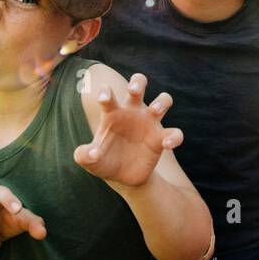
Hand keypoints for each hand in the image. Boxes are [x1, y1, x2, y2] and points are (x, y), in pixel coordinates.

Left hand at [74, 73, 182, 187]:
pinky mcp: (161, 138)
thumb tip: (93, 153)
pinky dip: (174, 137)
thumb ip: (84, 156)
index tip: (104, 98)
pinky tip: (166, 144)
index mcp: (112, 113)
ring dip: (161, 102)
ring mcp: (149, 123)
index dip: (105, 92)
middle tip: (134, 89)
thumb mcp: (89, 161)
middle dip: (137, 82)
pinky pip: (174, 133)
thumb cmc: (103, 161)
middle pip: (138, 85)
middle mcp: (132, 112)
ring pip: (163, 100)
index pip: (108, 95)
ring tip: (155, 110)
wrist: (122, 177)